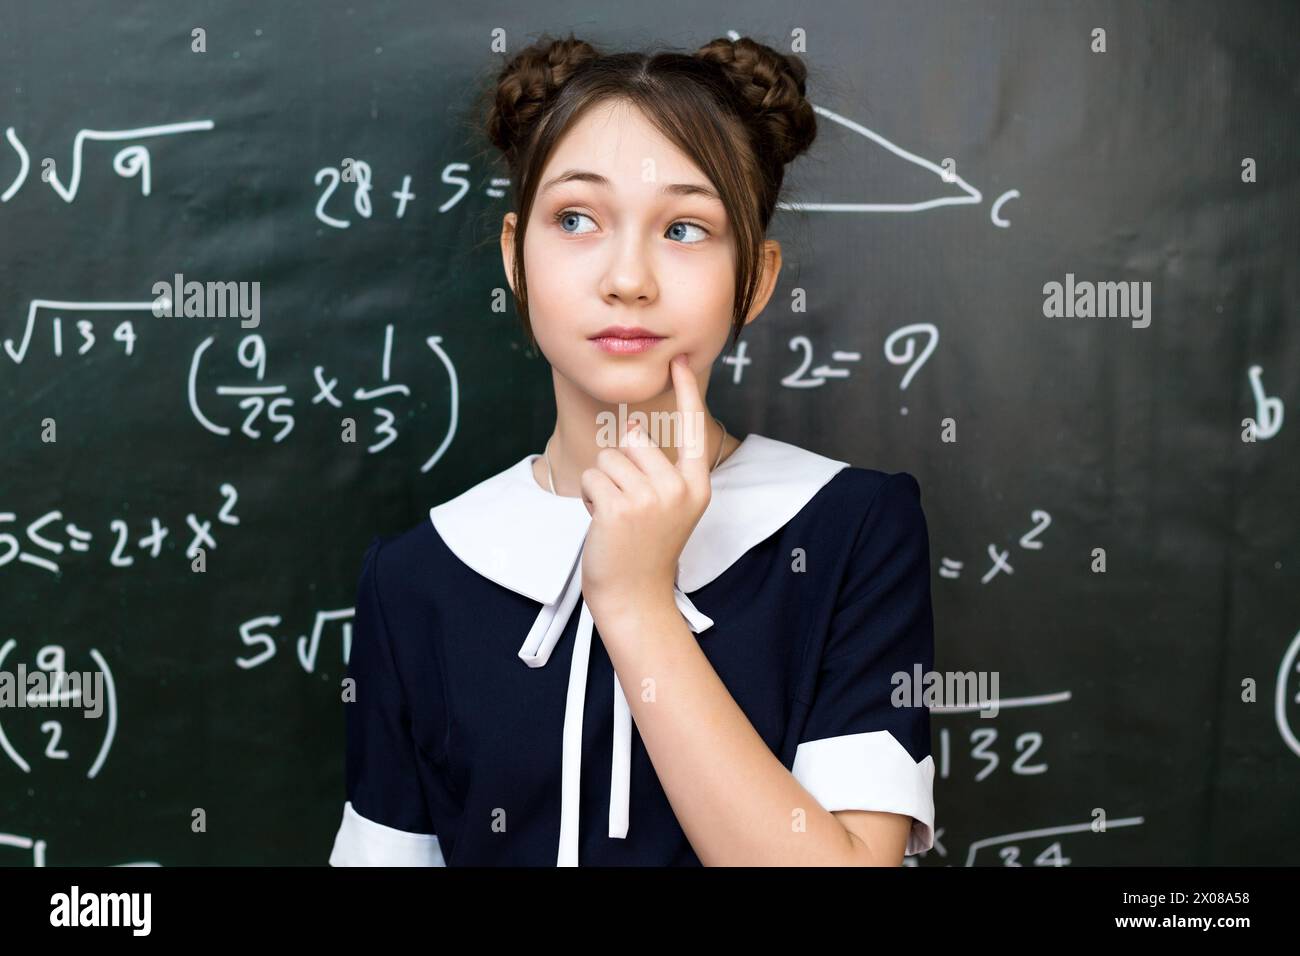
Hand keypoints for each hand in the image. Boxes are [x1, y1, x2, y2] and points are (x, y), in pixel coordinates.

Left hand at [579, 354, 713, 621]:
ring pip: (610, 457)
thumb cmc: (646, 547)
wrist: (635, 595)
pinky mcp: (619, 507)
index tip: (678, 360)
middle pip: (635, 439)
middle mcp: (678, 488)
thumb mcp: (667, 505)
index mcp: (697, 485)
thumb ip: (657, 467)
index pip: (692, 428)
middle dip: (620, 465)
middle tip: (628, 505)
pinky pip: (592, 476)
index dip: (685, 392)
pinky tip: (602, 521)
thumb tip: (631, 425)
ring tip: (615, 514)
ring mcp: (651, 498)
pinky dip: (589, 495)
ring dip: (602, 482)